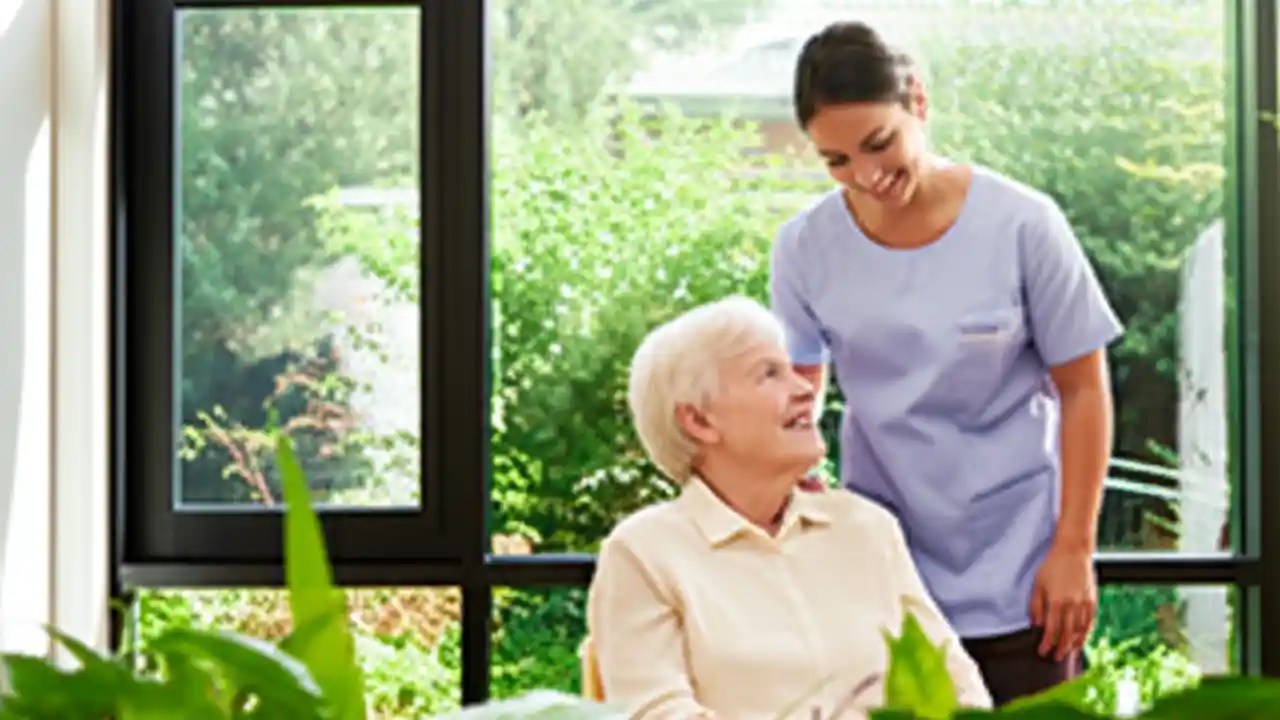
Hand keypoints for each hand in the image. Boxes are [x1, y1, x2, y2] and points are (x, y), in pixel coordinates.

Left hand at [1029, 541, 1095, 660]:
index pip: (1051, 630)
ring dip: (1074, 644)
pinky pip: (1090, 622)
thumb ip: (1035, 606)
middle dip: (1060, 648)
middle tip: (1055, 658)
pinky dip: (1086, 634)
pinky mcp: (1092, 600)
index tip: (1042, 652)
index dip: (1046, 643)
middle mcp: (1071, 605)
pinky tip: (1081, 640)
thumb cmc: (1052, 566)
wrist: (1073, 551)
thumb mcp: (1037, 584)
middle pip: (1067, 634)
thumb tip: (1034, 625)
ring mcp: (1084, 603)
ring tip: (1068, 653)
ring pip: (1080, 631)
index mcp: (1055, 602)